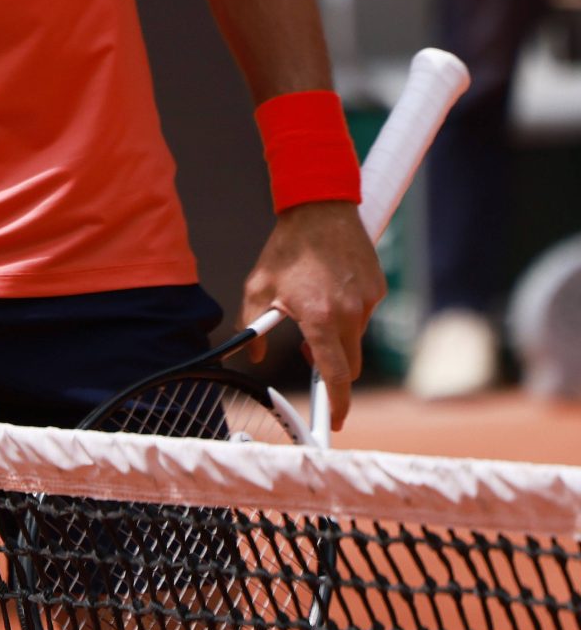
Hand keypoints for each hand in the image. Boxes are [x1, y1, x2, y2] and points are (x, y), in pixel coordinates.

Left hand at [239, 199, 385, 430]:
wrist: (320, 209)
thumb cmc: (286, 249)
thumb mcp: (258, 287)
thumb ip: (251, 326)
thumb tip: (249, 356)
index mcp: (320, 318)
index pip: (335, 373)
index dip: (337, 403)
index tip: (334, 420)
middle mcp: (349, 313)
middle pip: (350, 364)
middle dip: (333, 372)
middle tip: (306, 358)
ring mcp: (368, 301)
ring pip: (356, 339)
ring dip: (336, 340)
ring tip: (310, 315)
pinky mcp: (378, 289)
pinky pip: (364, 315)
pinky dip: (347, 317)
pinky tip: (328, 293)